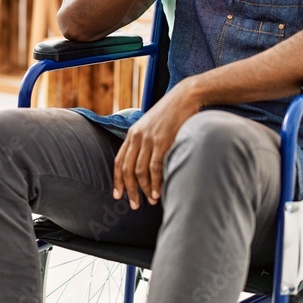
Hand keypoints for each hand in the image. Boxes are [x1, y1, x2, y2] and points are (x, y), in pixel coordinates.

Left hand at [113, 80, 201, 208]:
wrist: (185, 97)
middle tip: (134, 205)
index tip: (118, 195)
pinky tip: (158, 193)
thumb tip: (145, 162)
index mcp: (132, 133)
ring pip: (140, 171)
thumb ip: (145, 141)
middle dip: (130, 190)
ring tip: (150, 201)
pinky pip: (155, 167)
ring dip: (144, 189)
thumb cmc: (171, 113)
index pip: (119, 161)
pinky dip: (155, 183)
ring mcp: (149, 139)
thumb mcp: (152, 125)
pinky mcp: (162, 141)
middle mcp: (137, 137)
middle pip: (127, 169)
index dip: (117, 180)